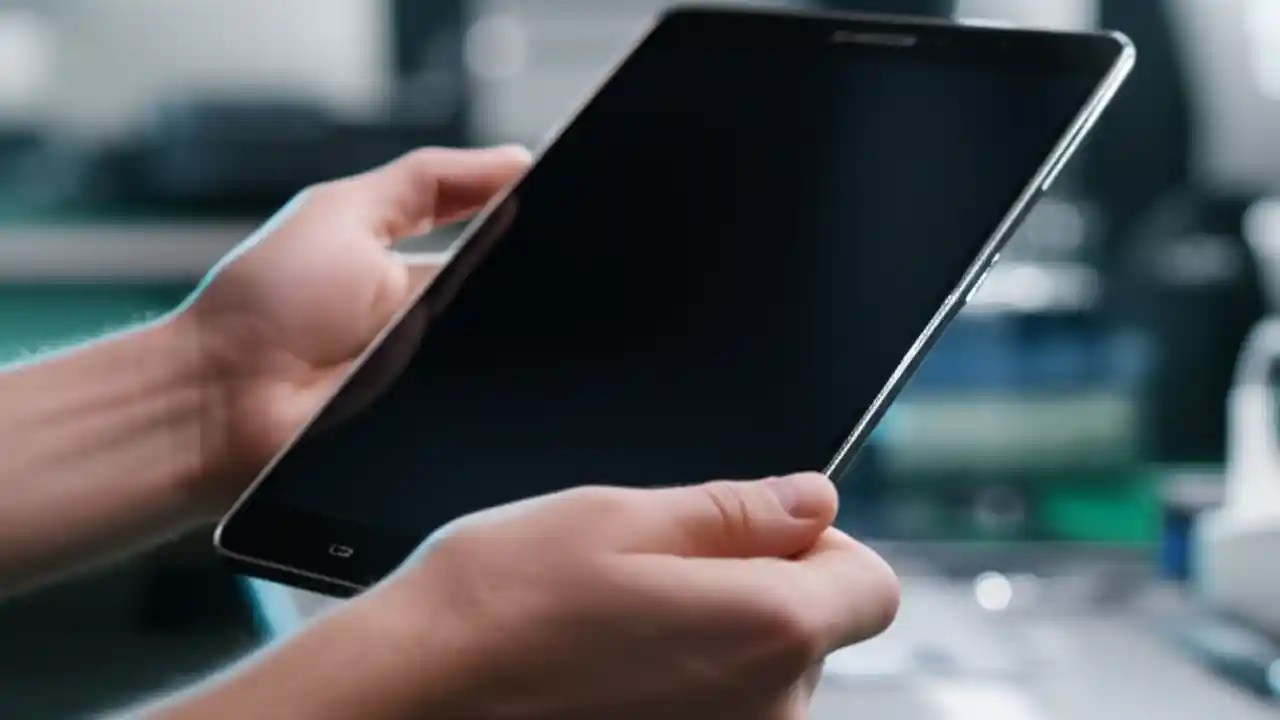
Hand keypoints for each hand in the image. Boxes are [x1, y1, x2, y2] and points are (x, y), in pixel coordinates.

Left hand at [177, 146, 530, 511]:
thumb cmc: (268, 301)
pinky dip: (482, 376)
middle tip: (528, 255)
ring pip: (503, 340)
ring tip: (463, 309)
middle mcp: (432, 315)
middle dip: (526, 266)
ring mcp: (434, 367)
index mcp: (412, 259)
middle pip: (509, 284)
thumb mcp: (349, 213)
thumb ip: (431, 182)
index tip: (565, 192)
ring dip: (501, 319)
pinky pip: (482, 394)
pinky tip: (463, 353)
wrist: (223, 402)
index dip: (531, 209)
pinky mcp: (434, 417)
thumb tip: (518, 159)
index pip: (497, 229)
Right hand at [351, 473, 897, 718]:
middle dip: (757, 590)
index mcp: (769, 630)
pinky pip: (716, 715)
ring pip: (759, 676)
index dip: (821, 549)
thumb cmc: (503, 602)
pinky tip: (608, 672)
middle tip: (653, 575)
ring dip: (713, 642)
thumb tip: (815, 502)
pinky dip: (682, 689)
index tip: (754, 536)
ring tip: (616, 626)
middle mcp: (768, 715)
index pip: (872, 586)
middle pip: (812, 631)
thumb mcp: (623, 518)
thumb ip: (739, 512)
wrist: (414, 698)